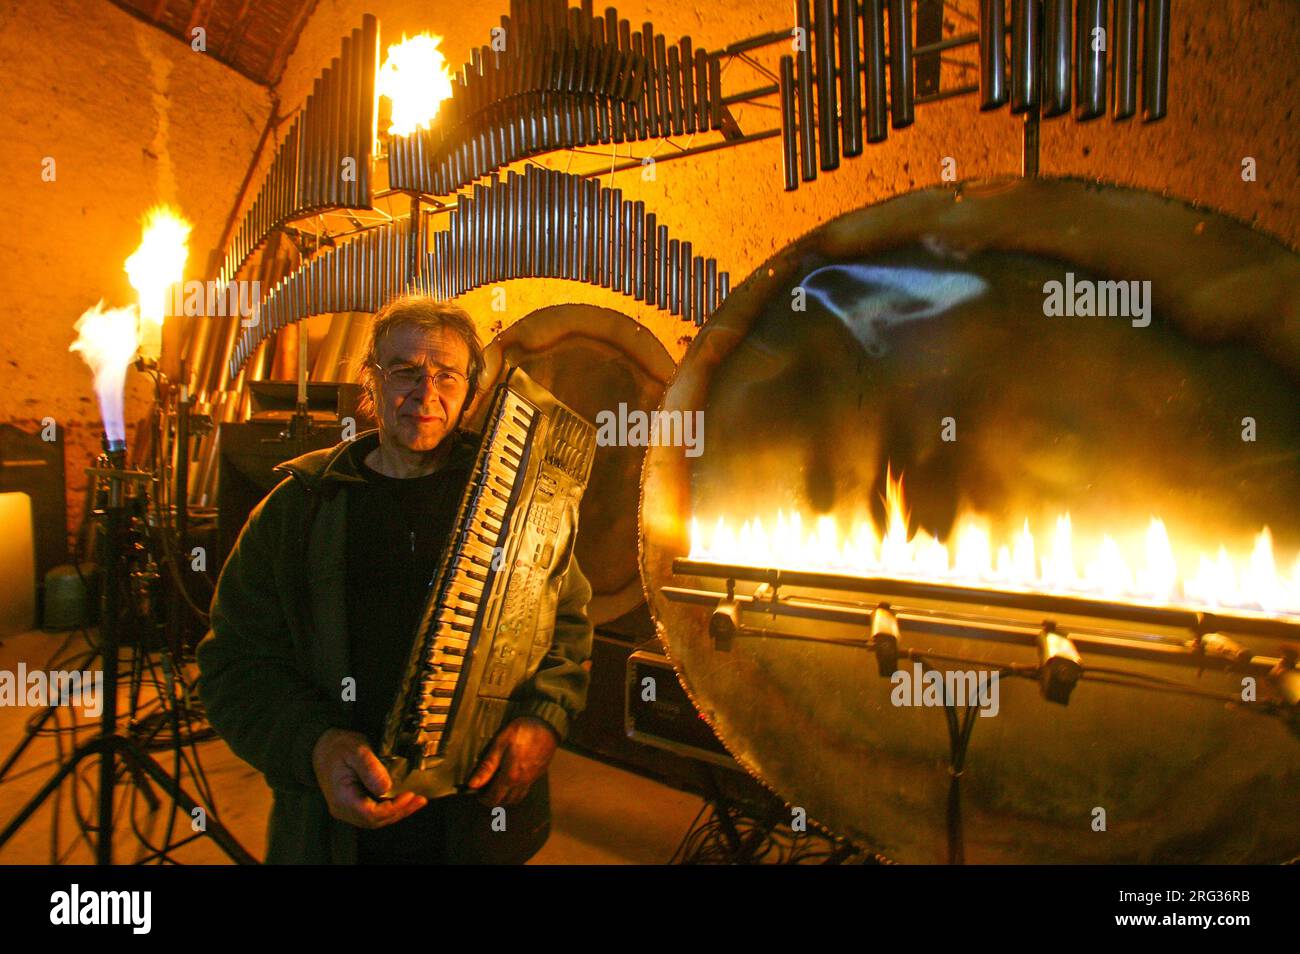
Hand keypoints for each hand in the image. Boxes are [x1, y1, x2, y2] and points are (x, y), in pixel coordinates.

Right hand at [311, 728, 427, 828]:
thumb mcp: (356, 750)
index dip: (393, 808)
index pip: (371, 814)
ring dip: (397, 812)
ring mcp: (347, 809)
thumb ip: (370, 768)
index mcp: (342, 798)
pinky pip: (373, 813)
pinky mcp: (353, 805)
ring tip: (416, 801)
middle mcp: (343, 809)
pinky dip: (389, 808)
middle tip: (419, 800)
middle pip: (375, 820)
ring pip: (375, 820)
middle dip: (399, 812)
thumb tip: (385, 788)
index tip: (409, 796)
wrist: (322, 746)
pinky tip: (403, 800)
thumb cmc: (338, 747)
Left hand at [465, 716, 558, 806]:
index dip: (483, 799)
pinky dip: (515, 793)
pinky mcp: (537, 775)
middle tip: (484, 792)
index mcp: (510, 776)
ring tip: (497, 789)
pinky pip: (525, 791)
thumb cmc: (521, 732)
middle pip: (505, 802)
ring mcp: (531, 780)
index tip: (476, 793)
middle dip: (493, 801)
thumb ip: (487, 766)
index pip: (493, 798)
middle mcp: (521, 782)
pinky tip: (511, 782)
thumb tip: (473, 784)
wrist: (546, 726)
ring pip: (516, 799)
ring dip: (505, 799)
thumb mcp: (499, 745)